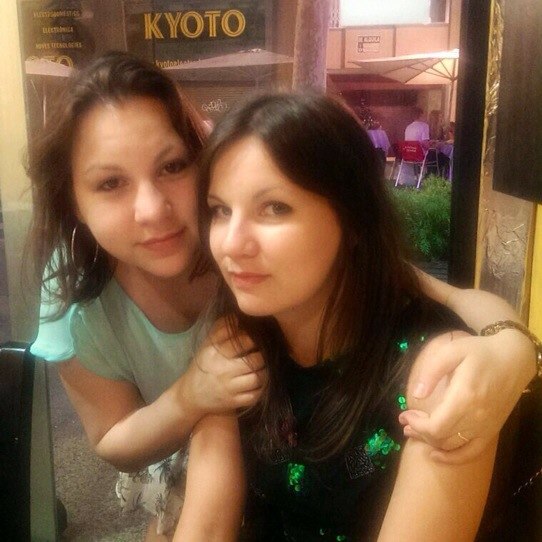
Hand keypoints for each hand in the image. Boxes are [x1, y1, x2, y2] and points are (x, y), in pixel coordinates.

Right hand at [179, 318, 266, 417]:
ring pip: (257, 378)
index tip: (256, 339)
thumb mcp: (207, 345)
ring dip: (265, 372)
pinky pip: (255, 395)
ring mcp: (229, 388)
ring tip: (263, 367)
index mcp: (216, 353)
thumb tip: (237, 316)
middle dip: (262, 356)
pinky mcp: (234, 402)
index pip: (242, 341)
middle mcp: (223, 370)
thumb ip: (221, 329)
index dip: (254, 339)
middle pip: (254, 360)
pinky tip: (259, 383)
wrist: (190, 395)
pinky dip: (261, 389)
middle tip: (263, 354)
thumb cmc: (204, 365)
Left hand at [399, 330, 534, 463]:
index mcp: (465, 397)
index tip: (404, 415)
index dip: (417, 425)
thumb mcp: (452, 351)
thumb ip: (432, 372)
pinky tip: (436, 455)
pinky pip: (472, 452)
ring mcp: (486, 427)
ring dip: (430, 443)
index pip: (436, 425)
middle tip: (405, 423)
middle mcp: (477, 417)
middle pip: (441, 437)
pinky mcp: (492, 430)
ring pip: (452, 446)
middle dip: (418, 432)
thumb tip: (416, 394)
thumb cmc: (480, 352)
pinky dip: (453, 458)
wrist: (513, 359)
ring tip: (414, 433)